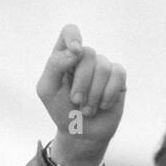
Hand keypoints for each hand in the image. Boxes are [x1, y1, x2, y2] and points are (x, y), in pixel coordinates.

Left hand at [37, 24, 126, 165]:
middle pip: (88, 54)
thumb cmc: (61, 110)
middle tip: (76, 101)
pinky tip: (103, 105)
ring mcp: (102, 68)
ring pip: (103, 66)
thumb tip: (77, 51)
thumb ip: (55, 65)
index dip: (74, 37)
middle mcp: (85, 59)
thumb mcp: (47, 89)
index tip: (75, 52)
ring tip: (88, 109)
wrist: (81, 134)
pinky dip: (109, 93)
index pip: (70, 31)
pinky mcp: (118, 79)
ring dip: (94, 93)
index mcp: (65, 56)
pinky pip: (118, 74)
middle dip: (82, 82)